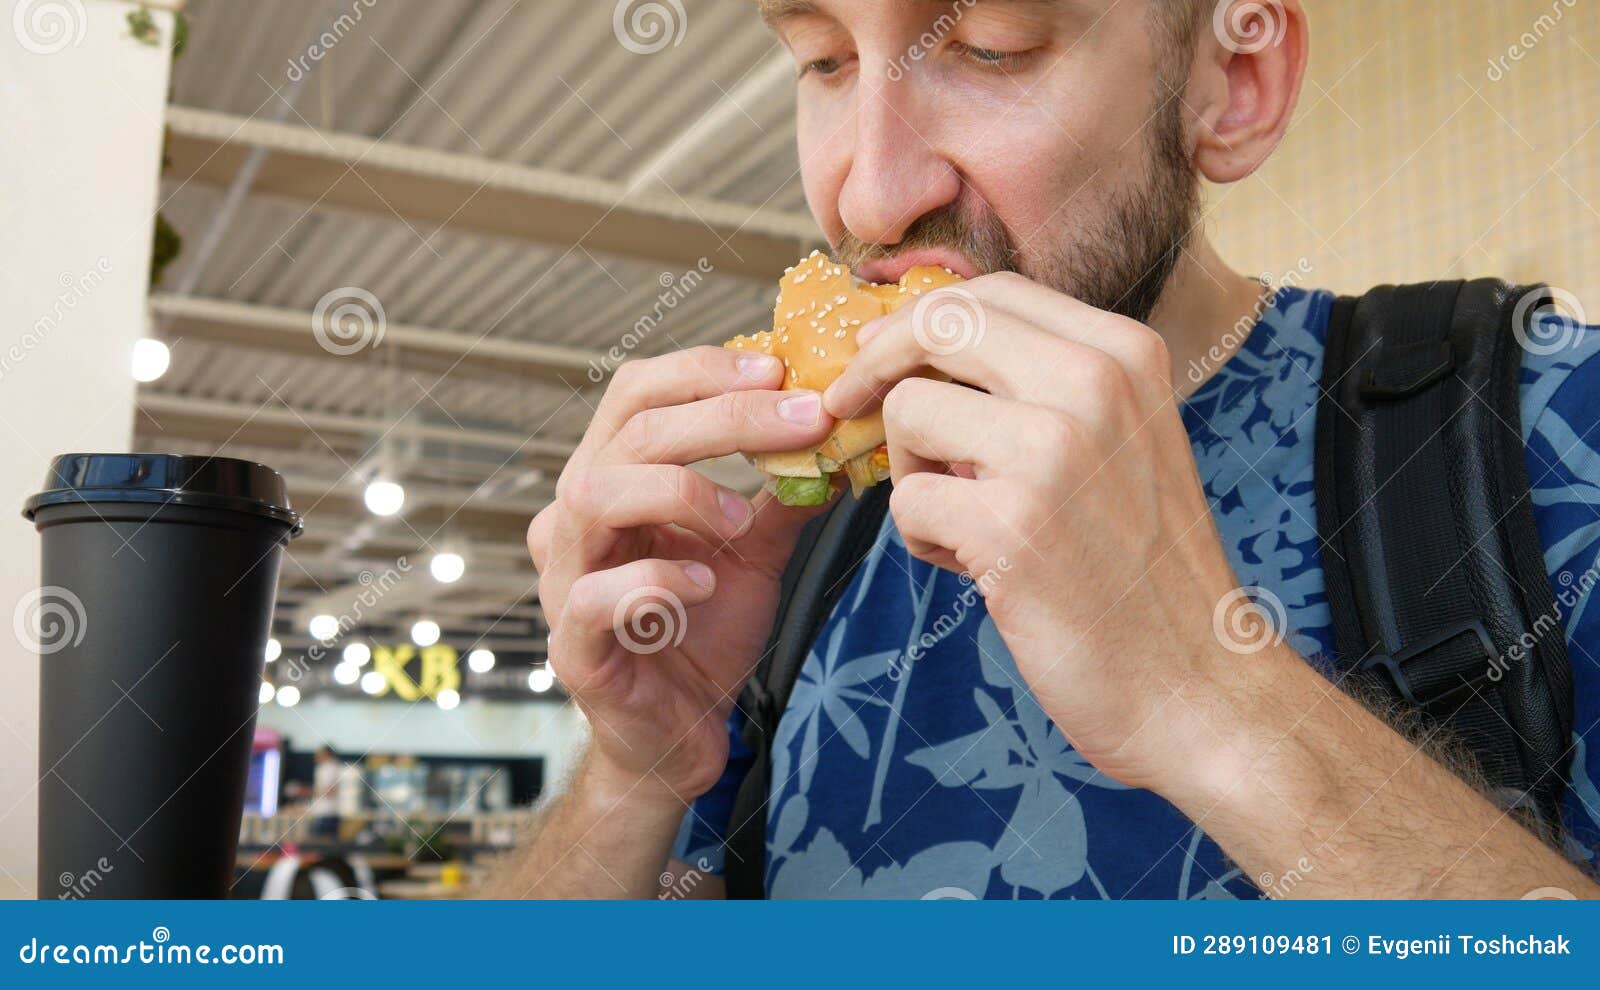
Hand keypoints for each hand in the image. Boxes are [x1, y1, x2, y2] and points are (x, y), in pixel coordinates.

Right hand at [528, 346, 835, 804]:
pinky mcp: (573, 645)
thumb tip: (834, 437)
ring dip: (682, 489)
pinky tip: (704, 587)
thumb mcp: (754, 554)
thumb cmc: (702, 635)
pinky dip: (656, 580)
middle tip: (803, 419)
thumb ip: (781, 498)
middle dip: (724, 416)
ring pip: (597, 495)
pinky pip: (598, 595)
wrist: (678, 736)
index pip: (637, 393)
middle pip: (631, 431)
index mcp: (612, 480)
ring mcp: (565, 580)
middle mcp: (576, 519)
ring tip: (741, 515)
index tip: (780, 370)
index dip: (703, 370)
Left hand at [823, 272, 1256, 791]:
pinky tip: (978, 571)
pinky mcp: (1010, 524)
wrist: (1196, 683)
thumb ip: (1043, 388)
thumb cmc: (1144, 570)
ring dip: (911, 473)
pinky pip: (906, 502)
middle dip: (876, 367)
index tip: (880, 358)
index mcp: (1125, 354)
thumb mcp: (1121, 441)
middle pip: (937, 324)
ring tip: (962, 523)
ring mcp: (1052, 450)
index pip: (989, 292)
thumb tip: (920, 351)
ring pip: (907, 411)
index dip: (916, 322)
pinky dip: (924, 542)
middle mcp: (1094, 383)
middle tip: (852, 409)